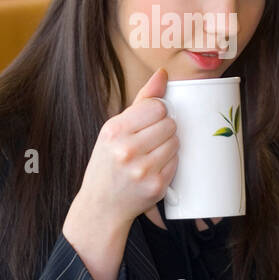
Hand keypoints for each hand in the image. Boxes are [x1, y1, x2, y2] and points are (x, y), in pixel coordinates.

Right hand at [75, 67, 178, 230]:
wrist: (102, 205)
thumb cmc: (108, 162)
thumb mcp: (114, 129)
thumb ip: (141, 101)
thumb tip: (163, 74)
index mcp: (114, 131)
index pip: (157, 107)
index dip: (157, 113)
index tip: (148, 122)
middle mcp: (127, 150)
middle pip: (170, 124)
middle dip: (163, 130)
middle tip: (148, 141)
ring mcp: (142, 170)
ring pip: (176, 142)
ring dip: (168, 146)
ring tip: (150, 155)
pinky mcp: (156, 186)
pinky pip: (176, 161)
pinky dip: (169, 163)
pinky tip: (153, 168)